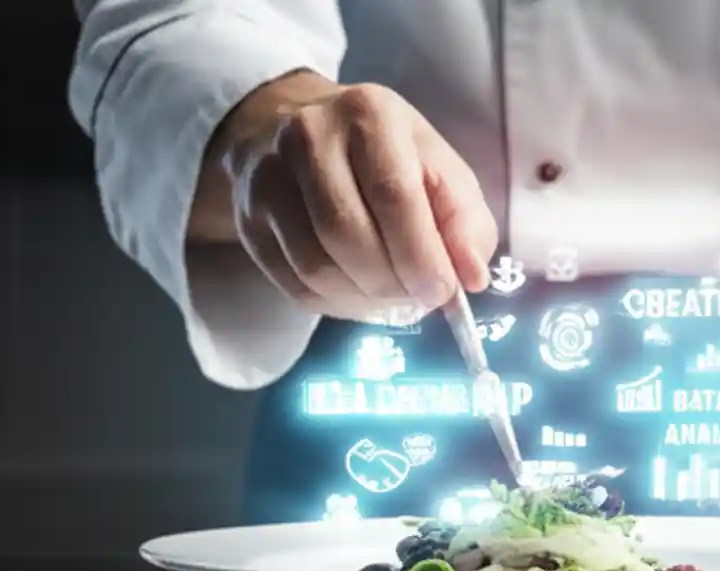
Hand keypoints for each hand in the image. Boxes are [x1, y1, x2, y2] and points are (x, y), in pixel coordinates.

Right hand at [188, 71, 495, 319]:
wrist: (297, 125)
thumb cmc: (386, 153)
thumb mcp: (438, 167)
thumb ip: (465, 220)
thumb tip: (471, 276)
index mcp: (368, 114)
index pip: (392, 194)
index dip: (421, 254)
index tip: (442, 291)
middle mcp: (308, 138)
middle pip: (347, 234)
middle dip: (392, 283)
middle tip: (418, 298)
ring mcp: (267, 180)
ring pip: (316, 267)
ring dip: (365, 300)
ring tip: (394, 297)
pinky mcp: (248, 222)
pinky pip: (294, 286)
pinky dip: (337, 306)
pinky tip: (362, 297)